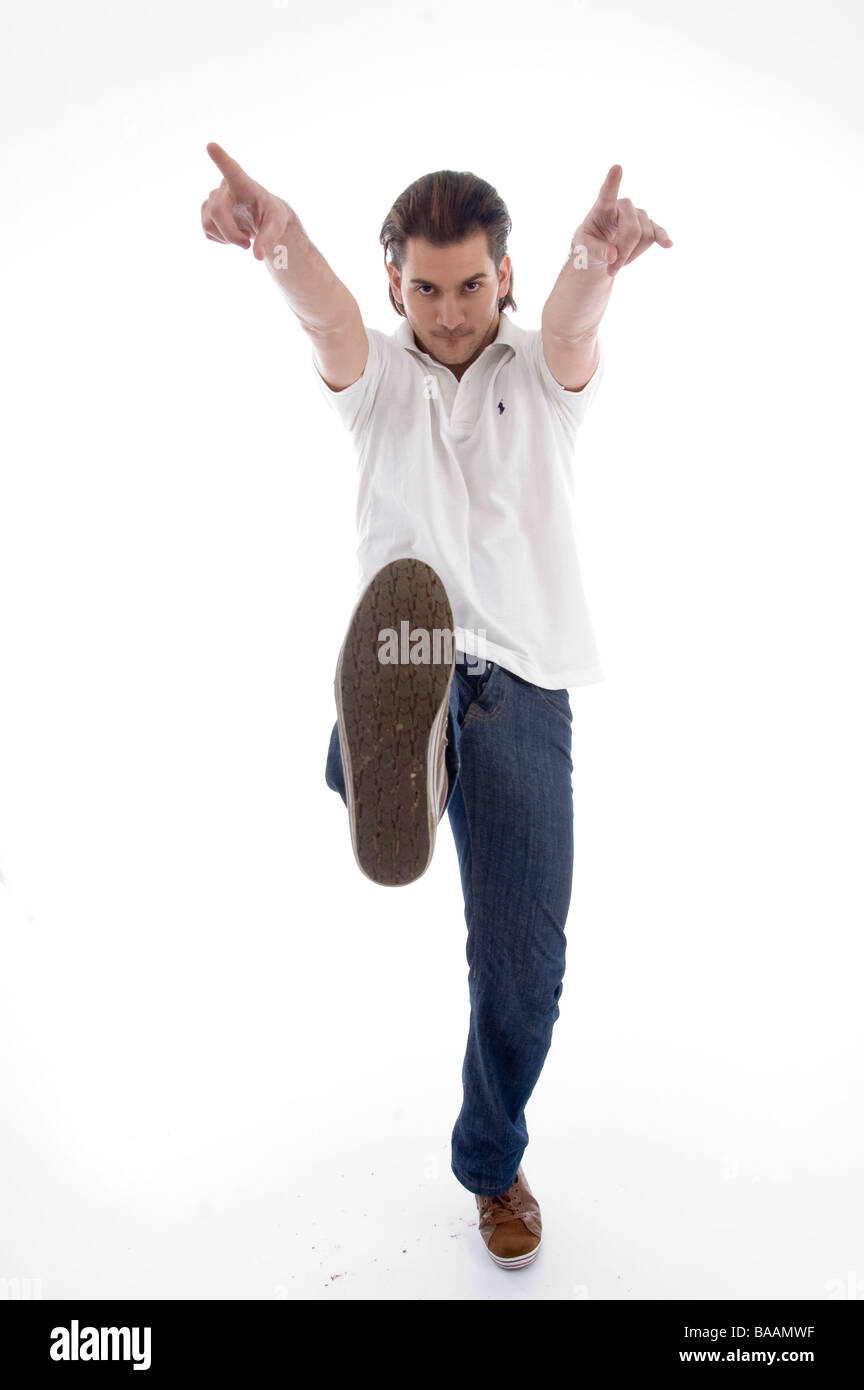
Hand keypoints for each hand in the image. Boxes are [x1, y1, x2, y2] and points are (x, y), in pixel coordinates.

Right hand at [201, 142, 292, 260]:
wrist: (262, 220)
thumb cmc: (272, 216)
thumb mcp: (277, 226)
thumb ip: (269, 239)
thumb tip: (257, 256)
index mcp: (244, 184)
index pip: (231, 169)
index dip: (220, 159)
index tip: (211, 146)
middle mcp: (224, 187)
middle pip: (217, 212)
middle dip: (231, 234)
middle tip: (247, 245)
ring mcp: (212, 199)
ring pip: (209, 224)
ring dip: (227, 238)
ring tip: (244, 236)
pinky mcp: (206, 212)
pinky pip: (207, 232)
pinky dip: (221, 240)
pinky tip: (233, 234)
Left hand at [570, 165, 671, 276]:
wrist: (598, 250)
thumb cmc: (587, 245)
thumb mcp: (583, 250)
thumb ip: (597, 251)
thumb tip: (613, 256)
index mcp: (602, 208)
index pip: (607, 194)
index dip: (612, 182)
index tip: (616, 167)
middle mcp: (623, 206)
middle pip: (633, 229)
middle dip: (624, 253)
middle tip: (611, 270)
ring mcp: (637, 214)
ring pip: (645, 235)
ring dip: (632, 255)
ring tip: (618, 263)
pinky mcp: (648, 225)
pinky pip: (657, 232)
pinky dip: (662, 238)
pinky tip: (668, 244)